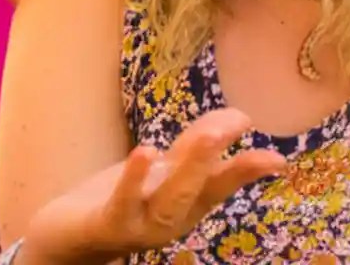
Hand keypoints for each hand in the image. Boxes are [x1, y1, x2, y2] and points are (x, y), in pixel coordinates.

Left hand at [21, 108, 283, 264]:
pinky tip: (146, 151)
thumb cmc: (123, 199)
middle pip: (199, 190)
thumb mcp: (163, 170)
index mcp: (187, 205)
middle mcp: (171, 219)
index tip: (279, 158)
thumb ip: (195, 146)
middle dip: (219, 158)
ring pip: (171, 198)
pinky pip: (123, 201)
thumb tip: (239, 116)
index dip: (247, 170)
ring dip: (190, 168)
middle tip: (240, 123)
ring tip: (207, 136)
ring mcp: (141, 224)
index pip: (221, 185)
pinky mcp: (109, 222)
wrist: (70, 234)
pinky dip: (136, 178)